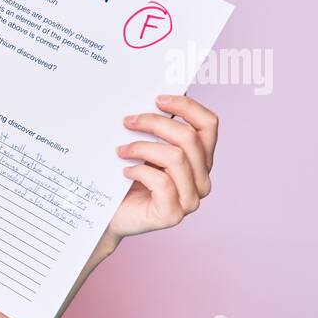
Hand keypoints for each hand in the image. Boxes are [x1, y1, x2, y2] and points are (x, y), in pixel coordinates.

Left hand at [107, 94, 218, 243]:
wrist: (109, 217)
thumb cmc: (126, 183)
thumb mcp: (145, 151)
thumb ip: (156, 133)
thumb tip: (150, 102)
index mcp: (200, 160)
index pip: (208, 125)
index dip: (187, 107)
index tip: (158, 99)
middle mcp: (201, 179)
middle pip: (189, 138)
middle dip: (156, 123)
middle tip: (128, 121)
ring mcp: (190, 199)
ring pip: (176, 158)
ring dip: (143, 147)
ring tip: (121, 150)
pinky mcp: (173, 214)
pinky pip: (162, 182)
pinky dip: (140, 171)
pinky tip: (126, 171)